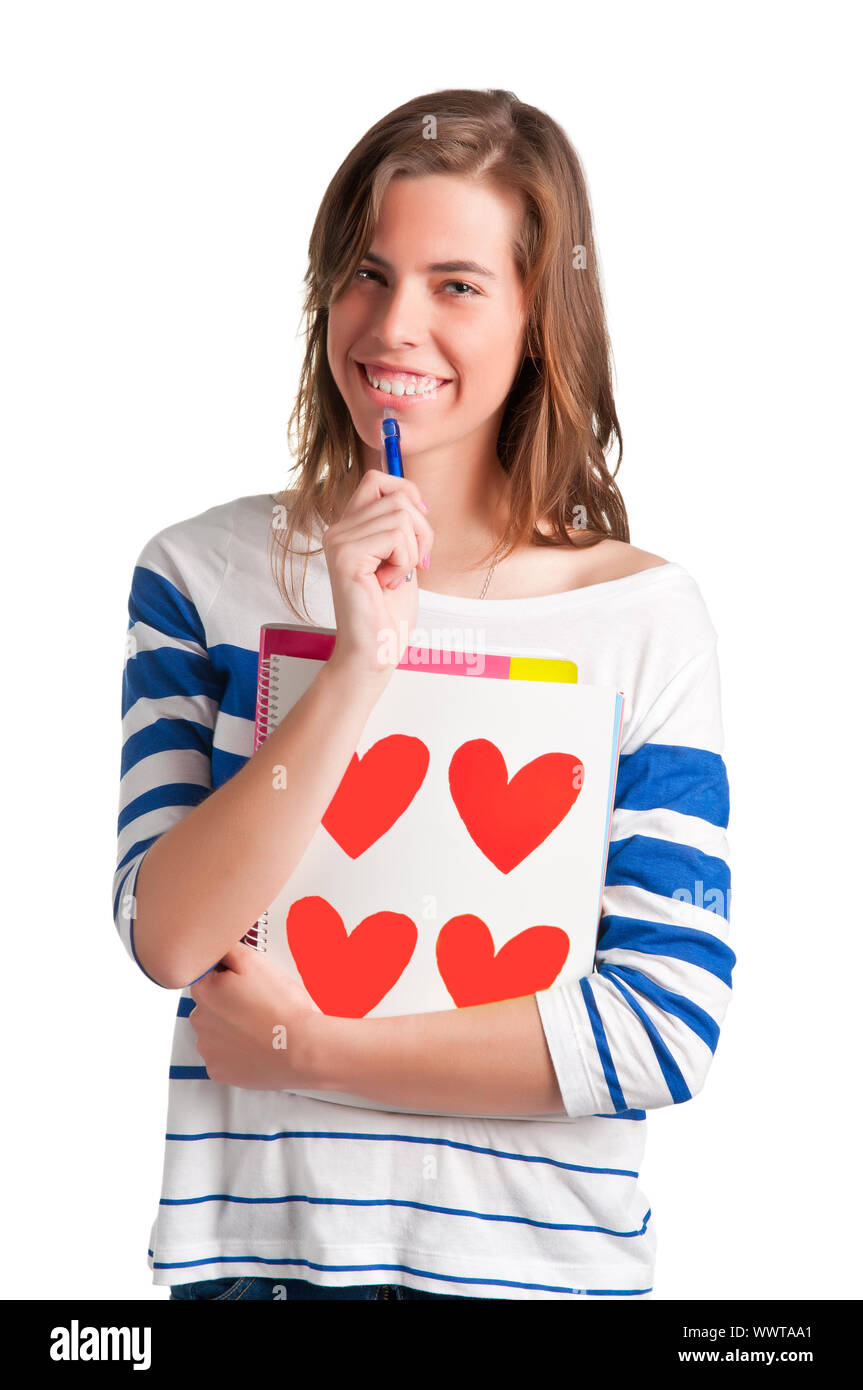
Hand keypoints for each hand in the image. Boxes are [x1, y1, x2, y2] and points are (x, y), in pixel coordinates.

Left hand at [188, 942, 323, 1090]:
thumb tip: (215, 946)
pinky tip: (255, 1044)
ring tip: (260, 1026)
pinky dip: (236, 1051)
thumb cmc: (282, 1007)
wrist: (301, 1048)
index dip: (228, 977)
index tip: (246, 984)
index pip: (206, 975)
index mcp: (204, 991)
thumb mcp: (255, 962)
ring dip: (231, 1028)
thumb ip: (227, 949)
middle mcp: (199, 1020)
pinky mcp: (218, 1070)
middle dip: (228, 1002)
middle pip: (209, 1004)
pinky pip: (222, 1056)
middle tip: (258, 1004)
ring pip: (215, 1031)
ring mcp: (207, 1048)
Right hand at [322, 469, 433, 679]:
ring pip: (400, 515)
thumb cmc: (388, 614)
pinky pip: (395, 537)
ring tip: (396, 577)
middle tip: (414, 565)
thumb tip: (415, 498)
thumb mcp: (401, 558)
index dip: (407, 494)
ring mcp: (339, 541)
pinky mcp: (346, 557)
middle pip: (398, 496)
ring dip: (412, 551)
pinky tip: (388, 584)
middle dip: (422, 531)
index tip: (419, 526)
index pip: (378, 480)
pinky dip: (404, 562)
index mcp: (349, 528)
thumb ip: (401, 527)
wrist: (375, 651)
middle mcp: (338, 530)